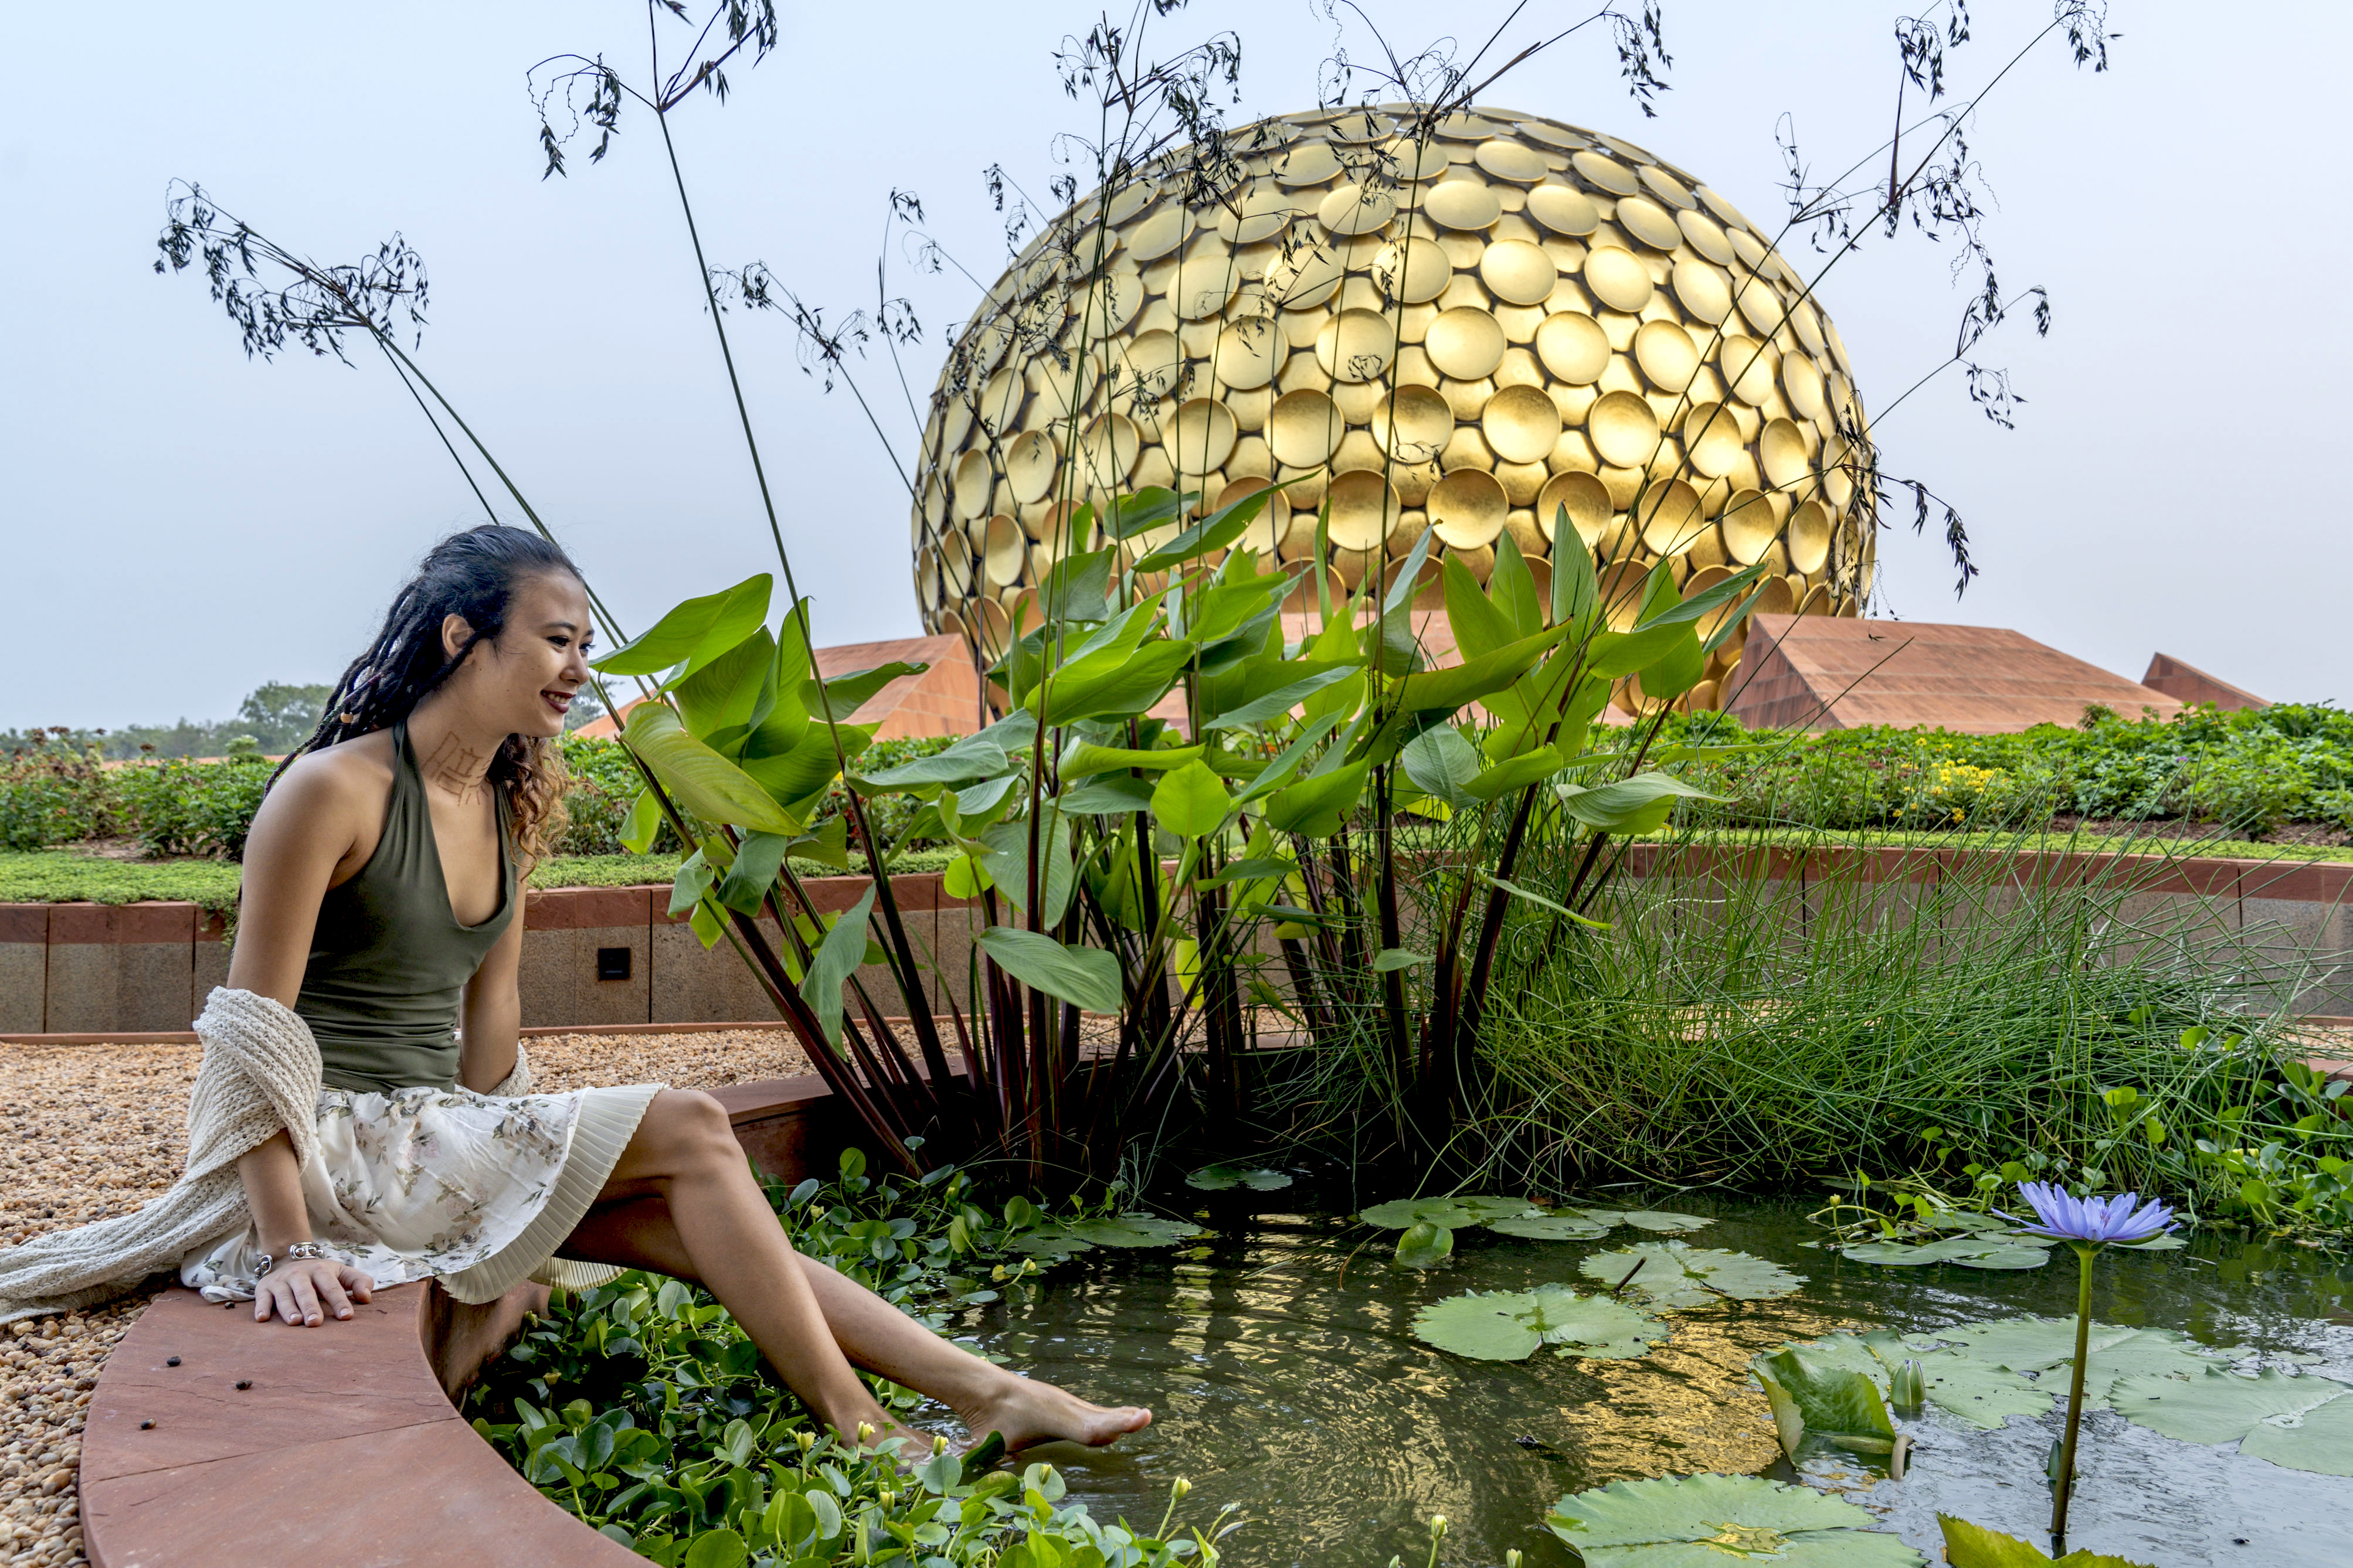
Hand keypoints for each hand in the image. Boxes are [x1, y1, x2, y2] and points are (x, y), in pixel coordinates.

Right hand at [254, 1256, 375, 1326]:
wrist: (289, 1259)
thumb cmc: (321, 1274)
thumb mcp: (341, 1272)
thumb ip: (359, 1282)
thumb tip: (367, 1298)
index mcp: (321, 1270)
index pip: (332, 1287)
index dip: (339, 1301)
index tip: (347, 1316)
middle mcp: (299, 1274)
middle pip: (306, 1291)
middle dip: (311, 1307)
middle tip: (315, 1323)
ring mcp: (280, 1281)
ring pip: (284, 1296)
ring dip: (288, 1309)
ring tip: (295, 1322)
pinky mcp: (264, 1288)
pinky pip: (261, 1298)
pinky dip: (261, 1307)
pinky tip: (263, 1318)